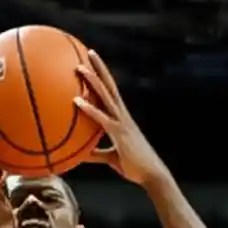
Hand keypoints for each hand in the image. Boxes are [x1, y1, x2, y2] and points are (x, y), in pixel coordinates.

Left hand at [74, 50, 171, 187]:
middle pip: (110, 86)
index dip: (104, 77)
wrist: (151, 175)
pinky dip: (89, 109)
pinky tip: (76, 101)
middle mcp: (122, 115)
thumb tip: (80, 154)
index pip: (112, 92)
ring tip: (79, 68)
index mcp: (122, 118)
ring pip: (106, 96)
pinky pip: (102, 118)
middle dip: (100, 69)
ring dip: (92, 81)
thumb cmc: (133, 166)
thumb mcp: (110, 157)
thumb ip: (95, 153)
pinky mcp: (119, 134)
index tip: (94, 63)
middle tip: (89, 52)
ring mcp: (122, 123)